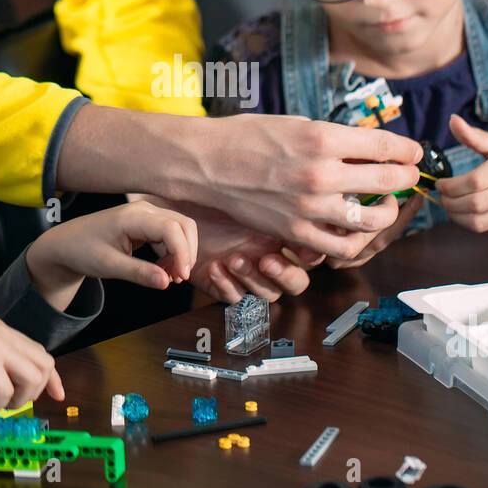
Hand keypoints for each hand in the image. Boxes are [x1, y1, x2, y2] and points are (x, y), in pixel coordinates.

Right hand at [0, 307, 63, 417]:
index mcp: (0, 331)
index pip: (40, 353)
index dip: (53, 377)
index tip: (59, 394)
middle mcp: (3, 335)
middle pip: (44, 365)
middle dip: (36, 392)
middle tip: (12, 406)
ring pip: (32, 379)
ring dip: (16, 401)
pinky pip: (5, 393)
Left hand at [25, 201, 198, 310]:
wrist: (66, 243)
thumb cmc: (82, 251)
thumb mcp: (108, 266)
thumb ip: (138, 274)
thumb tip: (166, 283)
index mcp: (132, 217)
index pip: (172, 230)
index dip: (183, 254)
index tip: (181, 277)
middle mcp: (143, 210)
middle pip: (183, 226)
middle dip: (187, 253)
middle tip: (178, 279)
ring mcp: (146, 214)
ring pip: (180, 229)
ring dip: (181, 253)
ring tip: (170, 277)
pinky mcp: (147, 222)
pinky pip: (170, 233)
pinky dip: (173, 252)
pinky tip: (163, 269)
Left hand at [133, 195, 324, 302]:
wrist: (172, 202)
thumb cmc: (212, 189)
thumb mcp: (250, 191)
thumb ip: (283, 200)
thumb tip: (314, 199)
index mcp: (283, 234)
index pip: (314, 255)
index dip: (315, 257)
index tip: (305, 251)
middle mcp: (269, 255)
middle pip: (296, 283)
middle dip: (285, 275)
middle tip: (267, 260)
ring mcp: (247, 272)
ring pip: (267, 294)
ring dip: (253, 279)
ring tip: (235, 258)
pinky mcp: (223, 284)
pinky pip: (235, 297)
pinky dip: (227, 285)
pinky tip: (216, 266)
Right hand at [182, 114, 422, 260]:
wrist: (207, 163)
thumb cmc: (248, 137)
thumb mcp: (297, 124)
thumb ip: (334, 138)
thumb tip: (367, 147)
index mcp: (322, 138)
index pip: (383, 145)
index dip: (406, 149)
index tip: (413, 152)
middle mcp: (321, 173)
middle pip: (386, 180)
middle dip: (406, 177)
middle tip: (409, 174)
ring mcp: (309, 207)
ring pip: (372, 219)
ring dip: (389, 211)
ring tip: (388, 205)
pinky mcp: (295, 232)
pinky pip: (341, 246)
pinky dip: (356, 239)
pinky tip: (357, 227)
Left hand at [435, 113, 487, 233]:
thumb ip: (475, 137)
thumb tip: (452, 121)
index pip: (474, 181)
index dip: (451, 186)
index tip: (440, 184)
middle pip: (474, 203)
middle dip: (449, 203)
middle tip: (442, 198)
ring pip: (479, 222)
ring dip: (456, 217)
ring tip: (450, 207)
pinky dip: (471, 224)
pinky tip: (467, 214)